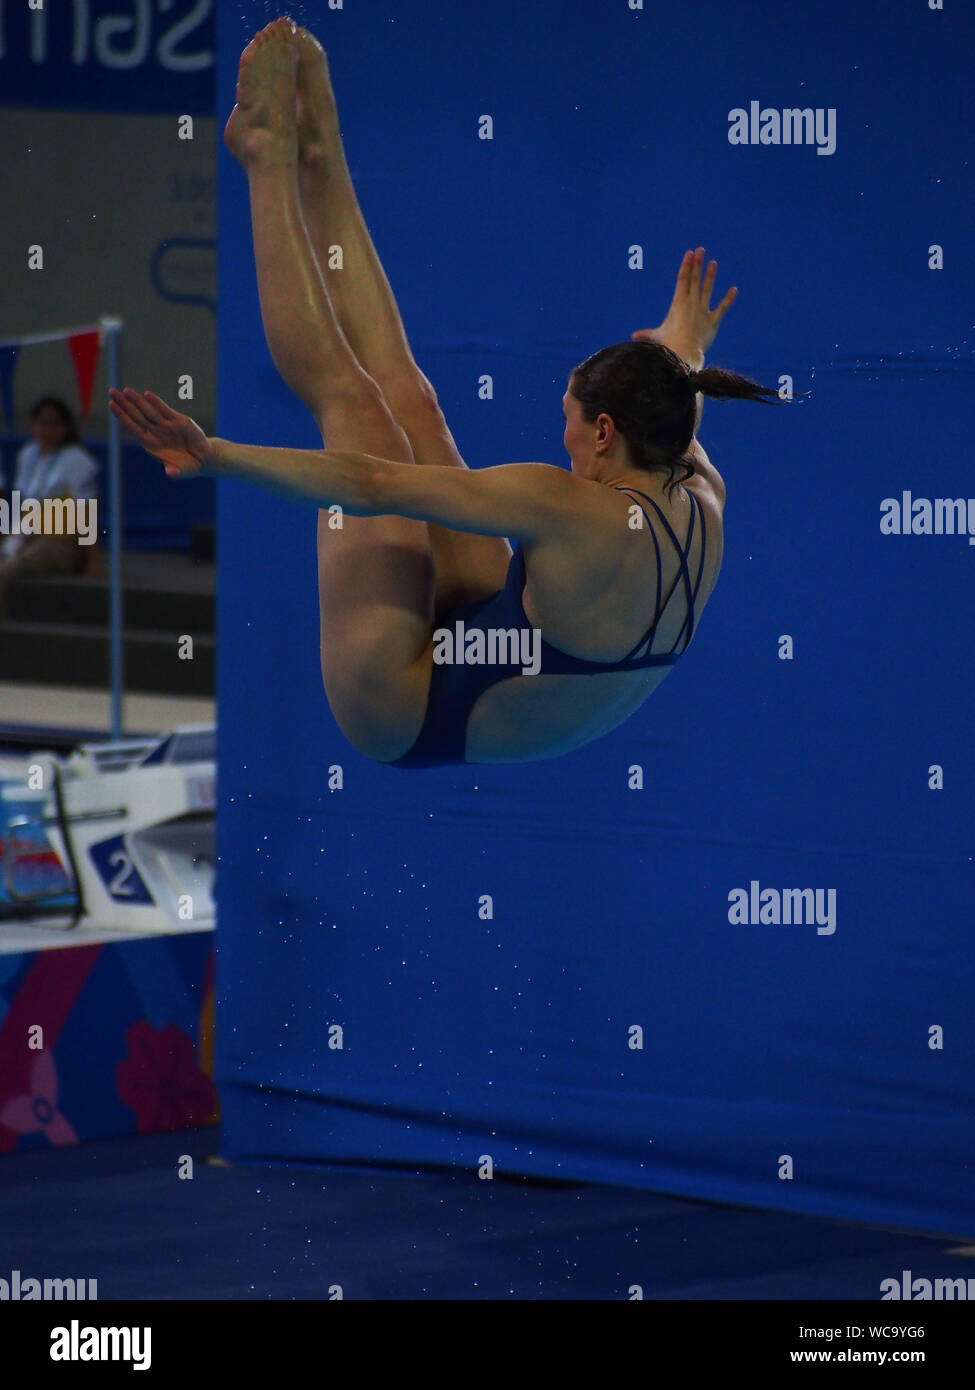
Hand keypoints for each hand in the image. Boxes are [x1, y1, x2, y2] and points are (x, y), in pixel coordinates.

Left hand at [108, 388, 211, 476]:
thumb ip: (176, 472)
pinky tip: (147, 395)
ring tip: (126, 390)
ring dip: (137, 400)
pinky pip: (165, 410)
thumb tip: (171, 473)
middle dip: (124, 403)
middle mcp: (156, 432)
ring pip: (148, 410)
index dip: (122, 416)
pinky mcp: (178, 420)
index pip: (133, 427)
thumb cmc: (188, 466)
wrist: (203, 459)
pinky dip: (156, 402)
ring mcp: (166, 425)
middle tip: (112, 391)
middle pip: (137, 415)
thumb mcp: (182, 471)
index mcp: (151, 444)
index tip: (112, 405)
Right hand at [632, 247, 736, 364]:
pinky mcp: (713, 321)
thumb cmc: (669, 345)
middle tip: (700, 250)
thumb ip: (646, 334)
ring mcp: (704, 311)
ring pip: (708, 289)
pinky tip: (734, 290)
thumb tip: (633, 337)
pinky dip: (728, 299)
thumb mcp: (656, 336)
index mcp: (678, 303)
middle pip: (694, 279)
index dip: (686, 265)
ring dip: (710, 275)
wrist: (685, 353)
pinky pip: (723, 308)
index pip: (682, 279)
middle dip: (697, 264)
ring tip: (713, 263)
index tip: (689, 253)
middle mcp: (692, 303)